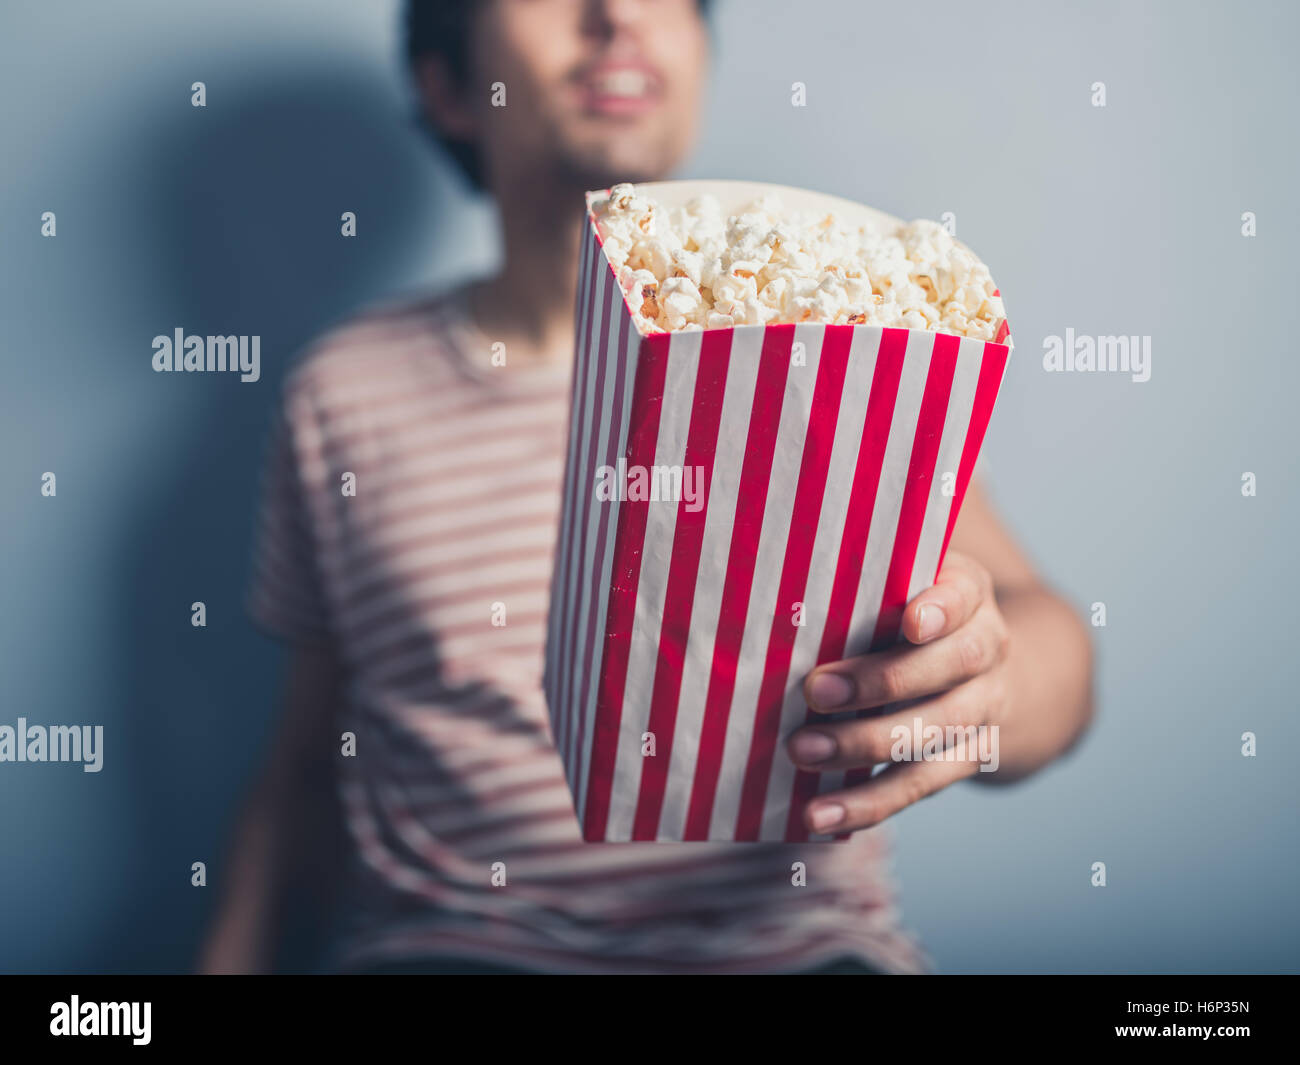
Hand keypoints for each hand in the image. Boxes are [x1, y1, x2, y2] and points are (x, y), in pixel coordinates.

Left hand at [787, 550, 1010, 833]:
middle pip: (951, 667)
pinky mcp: (964, 761)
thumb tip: (780, 590)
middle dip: (882, 683)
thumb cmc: (910, 609)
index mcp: (969, 593)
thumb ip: (864, 580)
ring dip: (863, 746)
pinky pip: (917, 786)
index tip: (911, 621)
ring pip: (933, 733)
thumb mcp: (901, 580)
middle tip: (815, 690)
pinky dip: (867, 804)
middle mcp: (987, 649)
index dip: (942, 608)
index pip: (965, 593)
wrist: (981, 668)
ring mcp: (982, 709)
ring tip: (802, 752)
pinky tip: (820, 814)